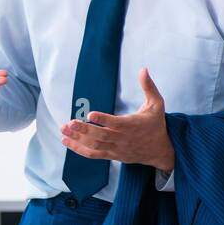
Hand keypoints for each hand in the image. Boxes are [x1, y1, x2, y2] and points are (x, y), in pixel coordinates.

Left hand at [60, 68, 174, 172]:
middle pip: (101, 136)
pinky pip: (93, 154)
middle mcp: (123, 138)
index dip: (103, 119)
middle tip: (69, 123)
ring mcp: (116, 148)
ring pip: (95, 145)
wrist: (160, 150)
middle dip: (84, 130)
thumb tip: (144, 69)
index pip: (116, 123)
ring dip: (77, 139)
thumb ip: (149, 87)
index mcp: (133, 125)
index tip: (90, 114)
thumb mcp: (157, 104)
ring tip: (63, 130)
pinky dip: (79, 149)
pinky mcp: (112, 155)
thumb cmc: (156, 124)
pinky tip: (66, 141)